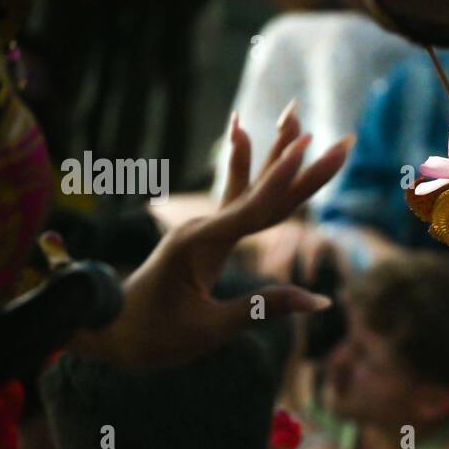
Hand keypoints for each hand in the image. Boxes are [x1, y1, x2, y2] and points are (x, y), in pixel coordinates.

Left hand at [71, 114, 349, 367]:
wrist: (108, 332)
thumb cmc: (155, 336)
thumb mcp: (211, 328)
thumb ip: (263, 308)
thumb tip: (319, 300)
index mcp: (204, 245)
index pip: (258, 209)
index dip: (288, 180)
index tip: (312, 147)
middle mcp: (205, 228)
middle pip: (264, 191)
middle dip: (301, 162)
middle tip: (340, 140)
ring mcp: (204, 230)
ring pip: (251, 186)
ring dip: (275, 151)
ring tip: (292, 112)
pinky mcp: (205, 239)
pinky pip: (233, 198)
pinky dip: (243, 166)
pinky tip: (241, 132)